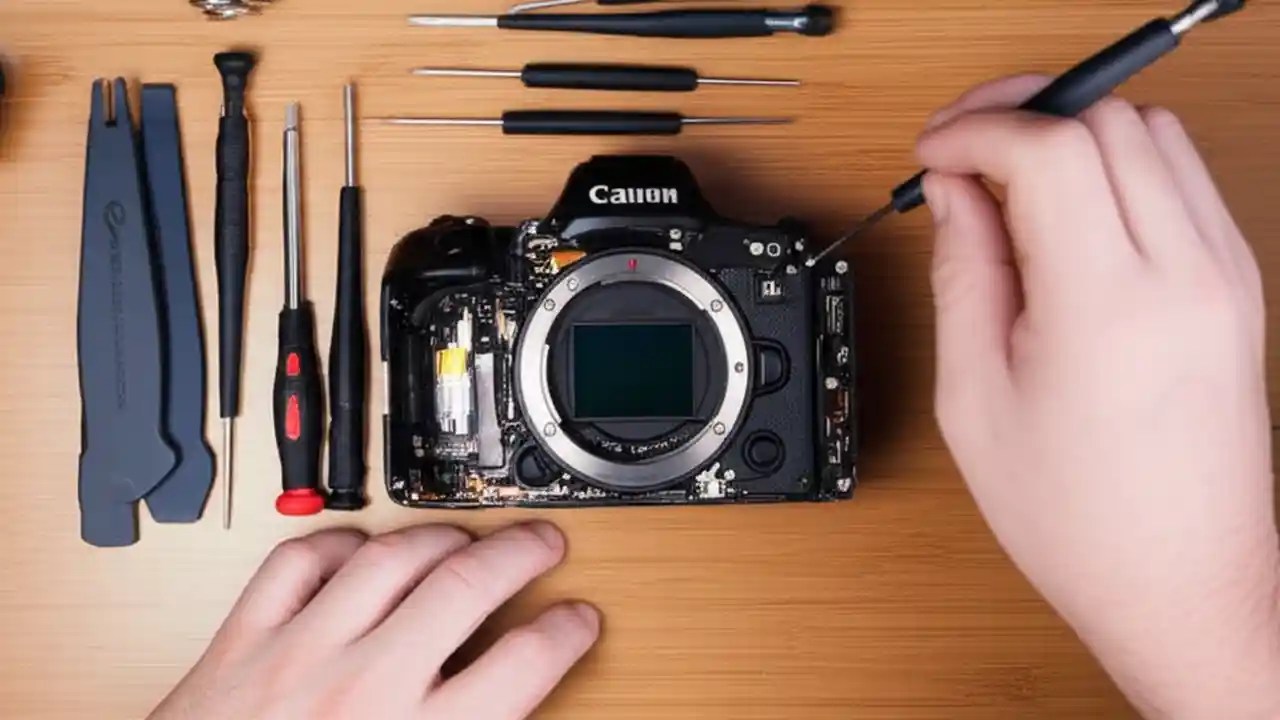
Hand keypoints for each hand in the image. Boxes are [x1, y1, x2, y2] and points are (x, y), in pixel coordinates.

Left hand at [148, 522, 598, 719]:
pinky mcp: (238, 648)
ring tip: (463, 537)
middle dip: (520, 554)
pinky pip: (294, 566)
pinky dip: (334, 545)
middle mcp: (361, 692)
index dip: (565, 632)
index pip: (523, 664)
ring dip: (439, 537)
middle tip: (540, 544)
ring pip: (387, 560)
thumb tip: (507, 717)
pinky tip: (358, 550)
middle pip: (466, 586)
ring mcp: (296, 659)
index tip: (575, 621)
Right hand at [921, 76, 1279, 717]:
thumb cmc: (1081, 518)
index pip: (1051, 147)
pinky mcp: (1238, 286)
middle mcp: (1185, 275)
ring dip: (1073, 135)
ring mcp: (1225, 276)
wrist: (1186, 583)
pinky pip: (1182, 179)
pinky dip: (1118, 167)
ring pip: (1153, 134)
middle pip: (1107, 119)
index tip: (934, 152)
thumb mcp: (977, 400)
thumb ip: (963, 278)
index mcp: (1108, 307)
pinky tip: (1067, 212)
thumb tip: (956, 198)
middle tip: (961, 149)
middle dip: (1022, 113)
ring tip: (1008, 179)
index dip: (978, 128)